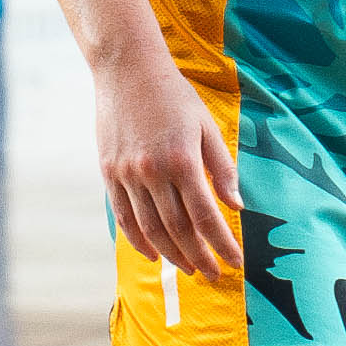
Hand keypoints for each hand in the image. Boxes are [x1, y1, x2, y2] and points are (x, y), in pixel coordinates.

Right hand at [91, 45, 243, 285]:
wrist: (127, 70)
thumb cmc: (174, 95)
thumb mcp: (206, 127)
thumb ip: (222, 168)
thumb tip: (236, 206)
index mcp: (182, 160)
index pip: (206, 215)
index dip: (222, 243)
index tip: (235, 261)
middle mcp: (153, 171)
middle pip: (178, 228)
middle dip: (199, 256)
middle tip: (213, 274)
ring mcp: (127, 174)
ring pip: (150, 228)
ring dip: (171, 253)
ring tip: (187, 268)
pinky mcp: (109, 172)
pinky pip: (124, 216)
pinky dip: (138, 240)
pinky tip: (153, 253)